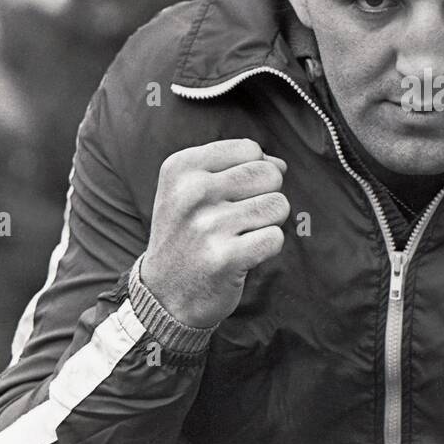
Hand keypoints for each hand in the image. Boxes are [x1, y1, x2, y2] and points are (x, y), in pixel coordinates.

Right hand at [139, 139, 288, 326]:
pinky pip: (276, 237)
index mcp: (181, 167)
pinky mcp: (226, 257)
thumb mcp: (193, 189)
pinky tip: (242, 255)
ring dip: (267, 223)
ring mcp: (208, 225)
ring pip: (278, 205)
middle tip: (236, 220)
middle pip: (269, 174)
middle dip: (264, 196)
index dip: (252, 173)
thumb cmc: (187, 234)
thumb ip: (237, 166)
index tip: (227, 196)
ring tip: (237, 237)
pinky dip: (266, 248)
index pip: (250, 149)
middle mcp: (192, 192)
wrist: (163, 294)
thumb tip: (280, 164)